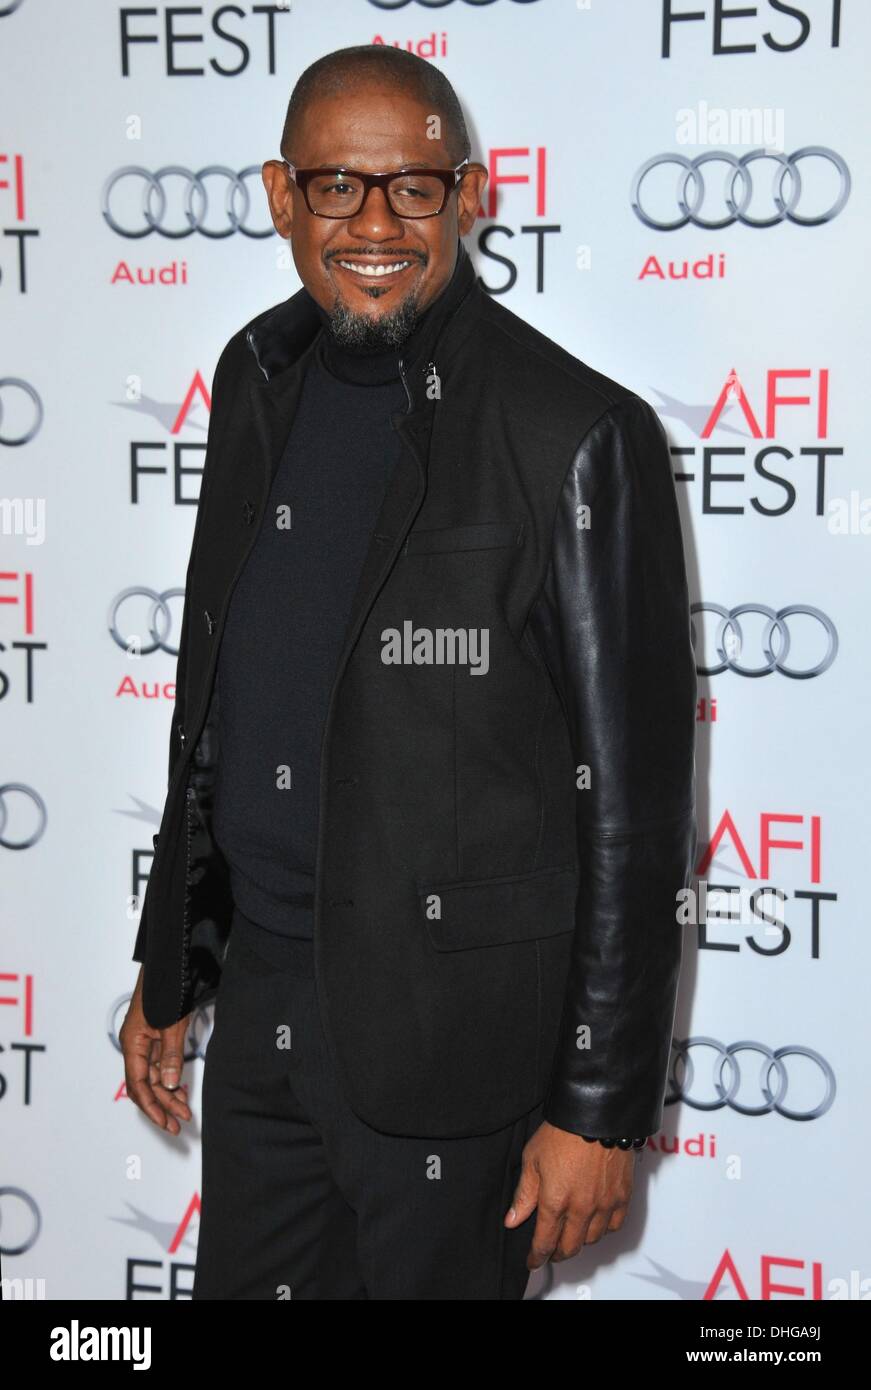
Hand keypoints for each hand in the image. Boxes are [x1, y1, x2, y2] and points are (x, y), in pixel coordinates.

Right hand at [120, 967, 192, 1135]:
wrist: (168, 965)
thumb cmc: (165, 989)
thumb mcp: (171, 1025)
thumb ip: (169, 1055)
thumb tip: (167, 1084)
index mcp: (133, 1044)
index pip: (138, 1085)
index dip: (152, 1106)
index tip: (166, 1122)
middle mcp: (136, 1045)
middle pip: (145, 1085)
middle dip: (162, 1105)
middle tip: (180, 1124)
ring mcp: (146, 1041)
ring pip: (154, 1076)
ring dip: (168, 1094)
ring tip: (184, 1110)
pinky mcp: (156, 1036)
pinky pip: (160, 1063)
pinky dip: (170, 1077)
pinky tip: (180, 1088)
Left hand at [504, 1119, 635, 1267]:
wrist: (597, 1114)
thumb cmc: (563, 1131)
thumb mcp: (533, 1159)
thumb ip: (524, 1194)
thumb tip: (513, 1219)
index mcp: (554, 1202)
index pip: (544, 1243)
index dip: (537, 1257)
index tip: (533, 1260)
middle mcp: (580, 1209)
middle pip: (569, 1248)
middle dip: (557, 1253)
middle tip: (550, 1249)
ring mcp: (604, 1205)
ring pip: (591, 1239)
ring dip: (579, 1241)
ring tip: (571, 1232)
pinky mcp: (622, 1197)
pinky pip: (614, 1226)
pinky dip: (603, 1229)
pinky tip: (595, 1221)